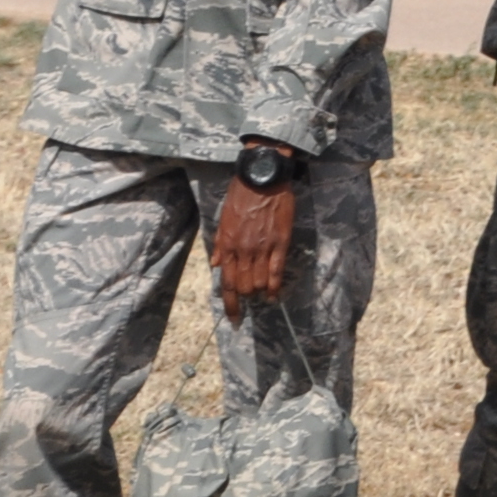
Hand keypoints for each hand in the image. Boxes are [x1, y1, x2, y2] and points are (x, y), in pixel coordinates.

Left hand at [213, 170, 297, 313]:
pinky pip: (277, 270)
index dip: (230, 305)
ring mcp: (262, 248)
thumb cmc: (240, 196)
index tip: (234, 318)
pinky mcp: (280, 241)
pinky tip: (275, 295)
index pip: (227, 284)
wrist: (261, 179)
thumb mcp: (223, 220)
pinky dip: (275, 285)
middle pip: (243, 287)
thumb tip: (216, 265)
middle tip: (250, 299)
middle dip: (246, 298)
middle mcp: (243, 251)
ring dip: (259, 292)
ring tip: (262, 294)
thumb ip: (219, 245)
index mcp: (227, 247)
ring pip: (259, 282)